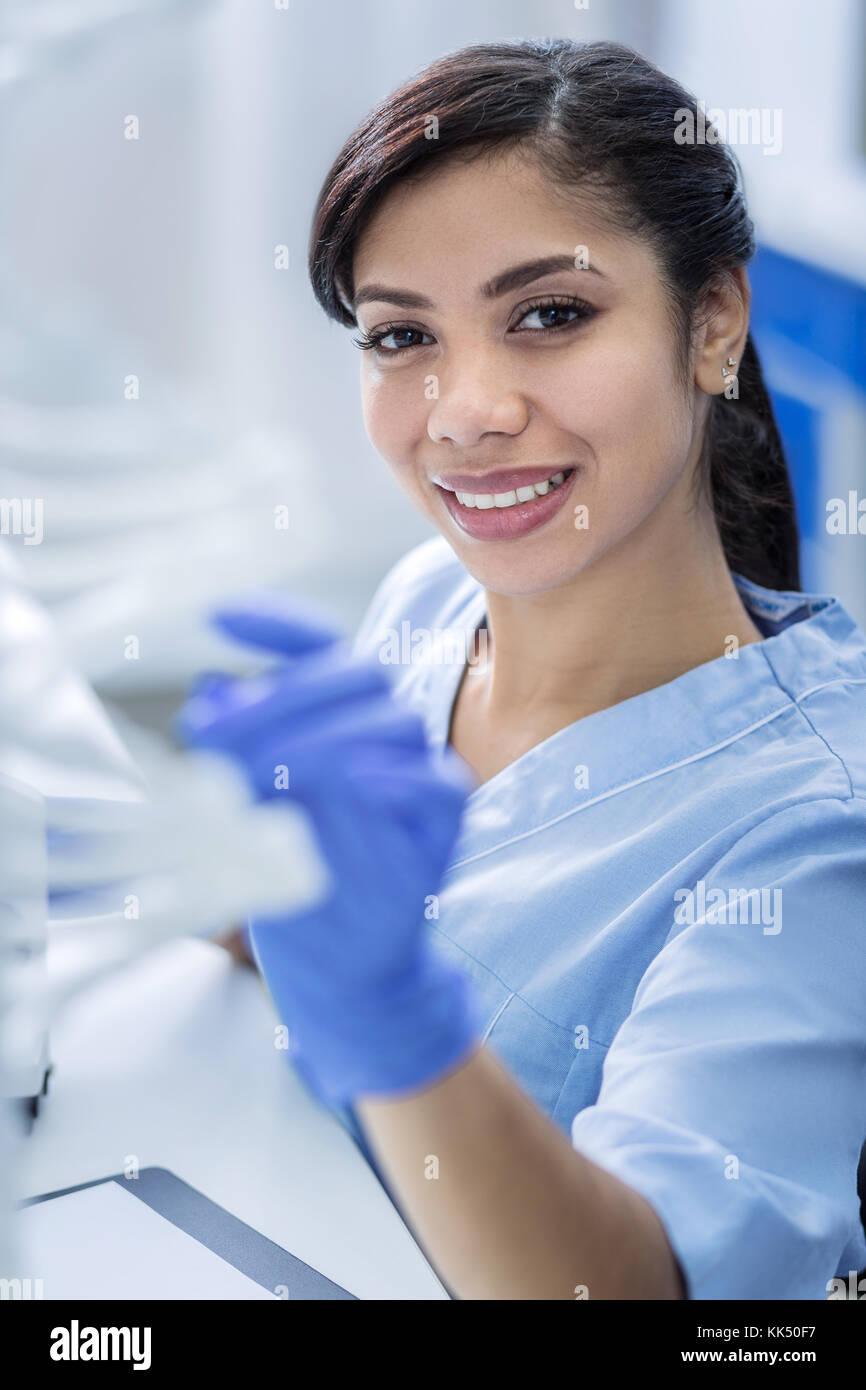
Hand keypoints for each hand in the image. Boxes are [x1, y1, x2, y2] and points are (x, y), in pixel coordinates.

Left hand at [176, 596, 479, 1103]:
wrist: (332, 964)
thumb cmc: (290, 880)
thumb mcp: (245, 809)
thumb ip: (238, 751)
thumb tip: (210, 691)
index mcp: (339, 719)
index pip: (319, 649)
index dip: (274, 624)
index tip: (213, 618)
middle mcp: (384, 736)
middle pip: (354, 674)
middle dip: (279, 696)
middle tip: (216, 735)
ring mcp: (418, 778)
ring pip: (391, 720)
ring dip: (317, 736)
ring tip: (261, 771)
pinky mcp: (442, 828)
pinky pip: (436, 783)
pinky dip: (389, 777)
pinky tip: (345, 783)